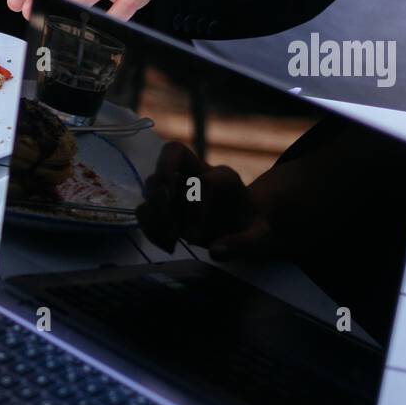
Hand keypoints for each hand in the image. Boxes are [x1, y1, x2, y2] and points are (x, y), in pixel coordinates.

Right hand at [137, 141, 270, 258]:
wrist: (242, 225)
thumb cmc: (252, 225)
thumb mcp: (260, 236)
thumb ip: (244, 242)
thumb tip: (215, 251)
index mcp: (224, 175)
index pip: (206, 179)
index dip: (199, 207)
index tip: (200, 236)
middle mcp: (198, 171)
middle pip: (171, 153)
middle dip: (164, 187)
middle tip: (171, 224)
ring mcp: (178, 184)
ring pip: (152, 181)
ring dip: (155, 212)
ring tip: (170, 240)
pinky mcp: (165, 203)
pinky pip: (145, 206)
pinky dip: (149, 226)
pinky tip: (166, 244)